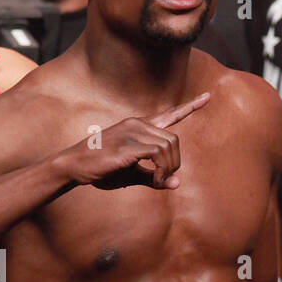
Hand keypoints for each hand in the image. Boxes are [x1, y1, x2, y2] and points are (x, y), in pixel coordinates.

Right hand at [58, 92, 209, 190]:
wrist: (73, 166)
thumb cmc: (101, 169)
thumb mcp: (131, 174)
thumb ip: (155, 178)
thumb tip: (177, 183)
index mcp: (139, 127)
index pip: (169, 114)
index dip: (190, 107)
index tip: (207, 97)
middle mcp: (137, 124)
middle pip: (174, 139)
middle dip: (175, 162)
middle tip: (163, 178)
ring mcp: (131, 132)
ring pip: (169, 146)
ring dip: (169, 168)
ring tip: (158, 180)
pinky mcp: (127, 145)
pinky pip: (158, 154)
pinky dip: (162, 170)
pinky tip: (156, 179)